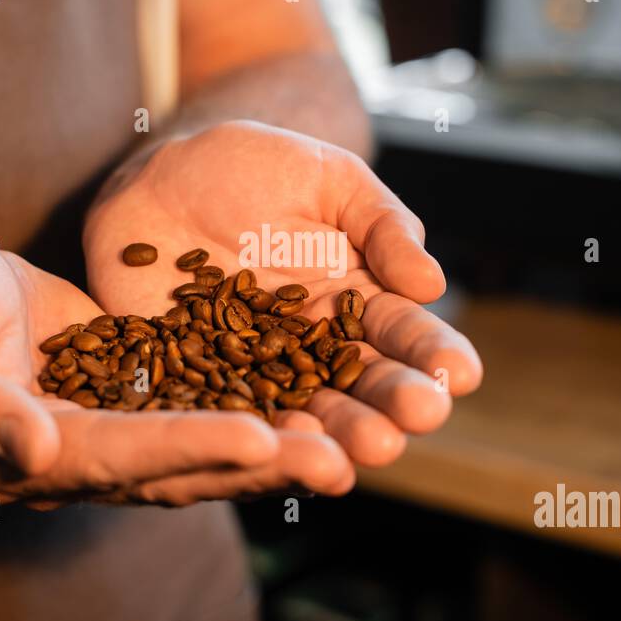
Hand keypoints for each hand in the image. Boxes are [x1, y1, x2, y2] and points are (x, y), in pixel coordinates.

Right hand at [0, 220, 353, 507]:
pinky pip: (194, 406)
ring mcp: (101, 426)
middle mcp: (71, 455)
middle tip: (340, 461)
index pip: (117, 455)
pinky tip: (311, 400)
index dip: (187, 449)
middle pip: (175, 468)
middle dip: (257, 466)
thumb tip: (32, 452)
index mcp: (21, 453)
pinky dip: (251, 409)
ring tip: (349, 444)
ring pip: (197, 447)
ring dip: (270, 449)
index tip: (261, 441)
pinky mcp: (123, 391)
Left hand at [84, 121, 482, 468]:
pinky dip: (248, 436)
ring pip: (302, 414)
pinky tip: (273, 450)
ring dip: (335, 436)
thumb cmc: (255, 170)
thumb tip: (431, 284)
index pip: (405, 334)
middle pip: (361, 385)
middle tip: (420, 417)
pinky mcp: (194, 383)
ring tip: (366, 451)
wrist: (160, 177)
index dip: (433, 354)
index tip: (461, 373)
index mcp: (359, 301)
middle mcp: (314, 348)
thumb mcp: (329, 180)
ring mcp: (255, 371)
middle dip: (392, 404)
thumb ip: (381, 225)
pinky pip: (224, 415)